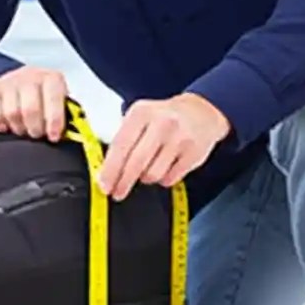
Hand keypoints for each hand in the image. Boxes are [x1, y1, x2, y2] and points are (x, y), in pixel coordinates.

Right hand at [0, 66, 69, 141]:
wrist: (21, 80)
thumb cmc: (45, 96)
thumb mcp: (61, 101)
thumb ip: (69, 116)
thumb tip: (79, 135)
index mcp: (52, 78)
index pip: (53, 100)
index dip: (54, 121)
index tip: (54, 136)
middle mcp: (30, 76)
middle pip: (30, 110)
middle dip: (35, 129)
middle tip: (38, 134)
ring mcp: (9, 82)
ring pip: (11, 115)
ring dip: (19, 129)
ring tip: (25, 128)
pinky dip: (3, 127)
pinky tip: (10, 124)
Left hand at [97, 93, 230, 200]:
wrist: (200, 112)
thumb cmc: (163, 117)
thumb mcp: (140, 117)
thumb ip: (123, 139)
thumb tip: (105, 170)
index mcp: (141, 113)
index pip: (120, 145)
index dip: (110, 169)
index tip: (104, 184)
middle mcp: (161, 123)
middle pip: (136, 162)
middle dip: (123, 182)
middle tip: (117, 192)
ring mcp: (179, 138)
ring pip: (153, 174)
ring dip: (146, 178)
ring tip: (148, 169)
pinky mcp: (193, 153)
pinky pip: (170, 178)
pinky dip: (163, 179)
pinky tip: (164, 168)